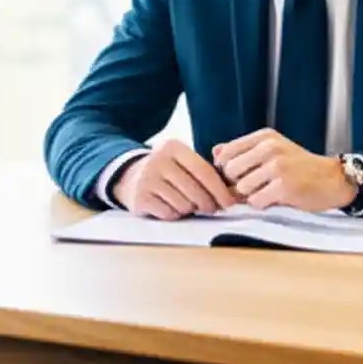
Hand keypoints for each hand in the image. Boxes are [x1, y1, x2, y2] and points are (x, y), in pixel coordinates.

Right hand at [112, 140, 237, 220]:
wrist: (129, 175)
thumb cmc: (167, 171)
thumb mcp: (183, 161)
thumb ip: (206, 171)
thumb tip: (233, 192)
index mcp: (174, 148)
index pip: (204, 171)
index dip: (220, 190)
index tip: (229, 202)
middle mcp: (159, 160)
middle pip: (195, 191)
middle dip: (207, 204)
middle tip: (209, 208)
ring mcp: (147, 179)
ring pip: (184, 205)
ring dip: (189, 209)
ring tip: (184, 202)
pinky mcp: (140, 198)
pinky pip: (169, 214)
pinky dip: (174, 215)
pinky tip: (170, 206)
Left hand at [212, 129, 356, 211]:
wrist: (333, 179)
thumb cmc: (300, 167)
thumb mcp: (272, 149)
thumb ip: (243, 150)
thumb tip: (215, 153)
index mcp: (264, 137)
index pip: (226, 152)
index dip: (226, 170)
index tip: (238, 177)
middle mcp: (270, 147)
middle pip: (230, 171)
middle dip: (237, 184)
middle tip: (254, 187)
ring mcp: (278, 166)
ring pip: (242, 188)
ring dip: (251, 195)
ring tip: (268, 192)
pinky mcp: (284, 186)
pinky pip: (256, 201)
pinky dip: (263, 204)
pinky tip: (276, 199)